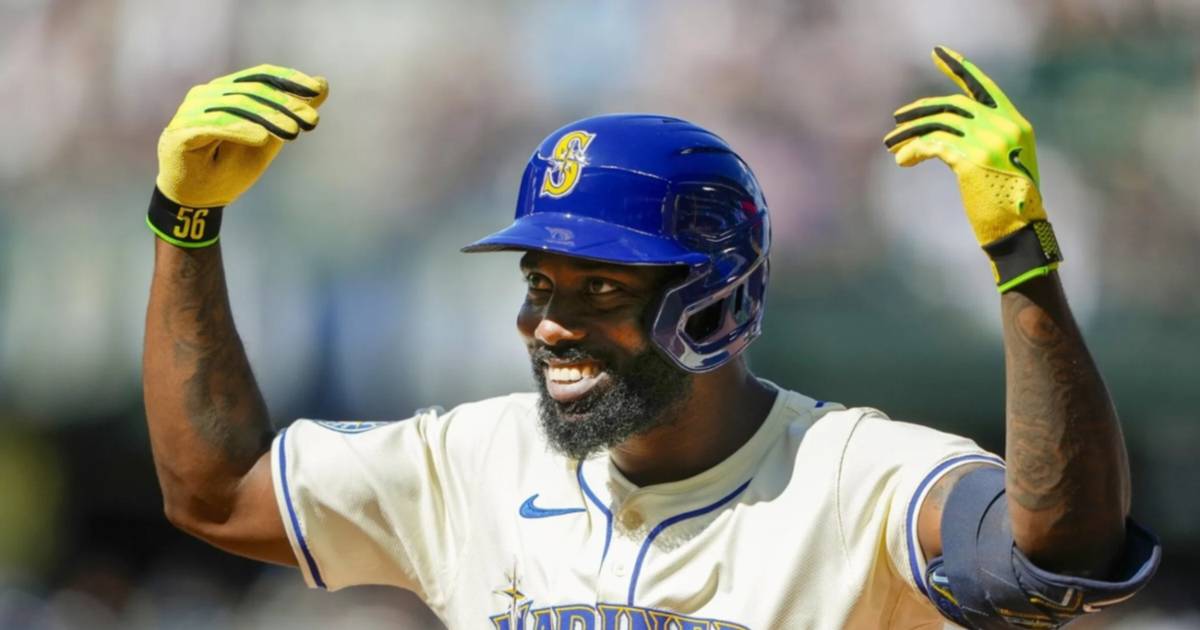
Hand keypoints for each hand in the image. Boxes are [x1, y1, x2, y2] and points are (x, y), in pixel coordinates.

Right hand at [156, 64, 327, 208]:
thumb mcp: (270, 137)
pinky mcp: (180, 133)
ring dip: (267, 117)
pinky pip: (212, 126)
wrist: (198, 199)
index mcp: (227, 91)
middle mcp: (207, 95)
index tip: (316, 90)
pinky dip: (238, 129)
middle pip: (251, 91)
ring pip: (235, 106)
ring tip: (292, 132)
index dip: (289, 80)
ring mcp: (191, 111)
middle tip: (311, 121)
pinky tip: (262, 137)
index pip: (261, 76)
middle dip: (285, 104)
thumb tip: (323, 83)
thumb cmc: (230, 167)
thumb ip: (291, 112)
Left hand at [884, 46, 1061, 291]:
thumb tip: (944, 131)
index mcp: (1016, 123)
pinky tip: (903, 160)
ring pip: (938, 124)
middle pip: (953, 105)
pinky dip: (913, 150)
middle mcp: (1004, 127)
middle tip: (897, 119)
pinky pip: (932, 145)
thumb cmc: (1008, 205)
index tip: (938, 54)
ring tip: (891, 143)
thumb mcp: (1004, 162)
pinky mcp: (969, 159)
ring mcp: (987, 141)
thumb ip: (984, 139)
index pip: (983, 87)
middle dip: (921, 110)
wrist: (1019, 233)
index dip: (959, 68)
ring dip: (910, 132)